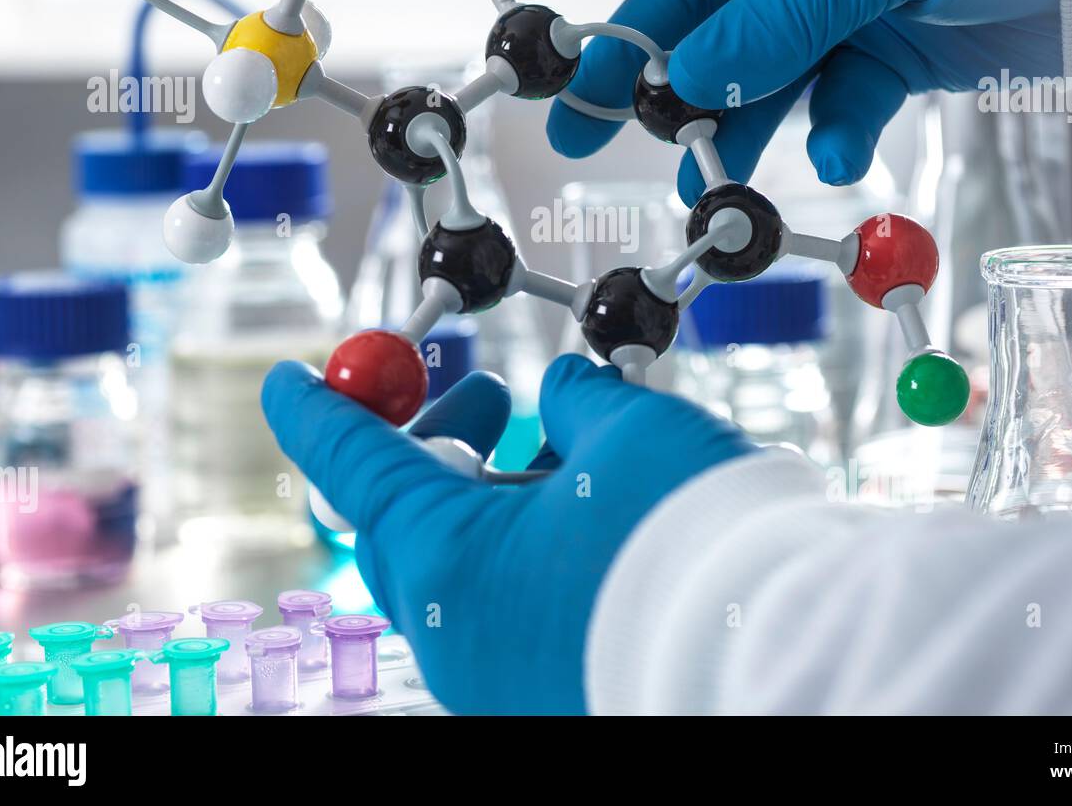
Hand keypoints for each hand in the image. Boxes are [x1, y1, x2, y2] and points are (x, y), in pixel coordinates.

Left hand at [261, 354, 757, 713]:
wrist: (784, 660)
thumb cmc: (694, 539)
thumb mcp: (629, 434)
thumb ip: (576, 403)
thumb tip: (559, 395)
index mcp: (445, 559)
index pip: (353, 466)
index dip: (318, 411)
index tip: (288, 379)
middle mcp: (453, 630)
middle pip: (406, 519)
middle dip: (435, 445)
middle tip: (480, 398)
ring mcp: (496, 673)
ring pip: (462, 565)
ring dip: (494, 495)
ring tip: (559, 450)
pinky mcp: (542, 691)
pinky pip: (508, 607)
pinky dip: (527, 548)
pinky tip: (589, 513)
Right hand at [503, 0, 1059, 203]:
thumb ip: (777, 15)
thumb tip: (690, 84)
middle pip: (686, 3)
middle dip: (635, 68)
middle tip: (585, 125)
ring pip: (746, 72)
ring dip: (722, 128)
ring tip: (702, 188)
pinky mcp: (872, 57)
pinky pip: (824, 104)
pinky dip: (822, 137)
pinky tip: (830, 157)